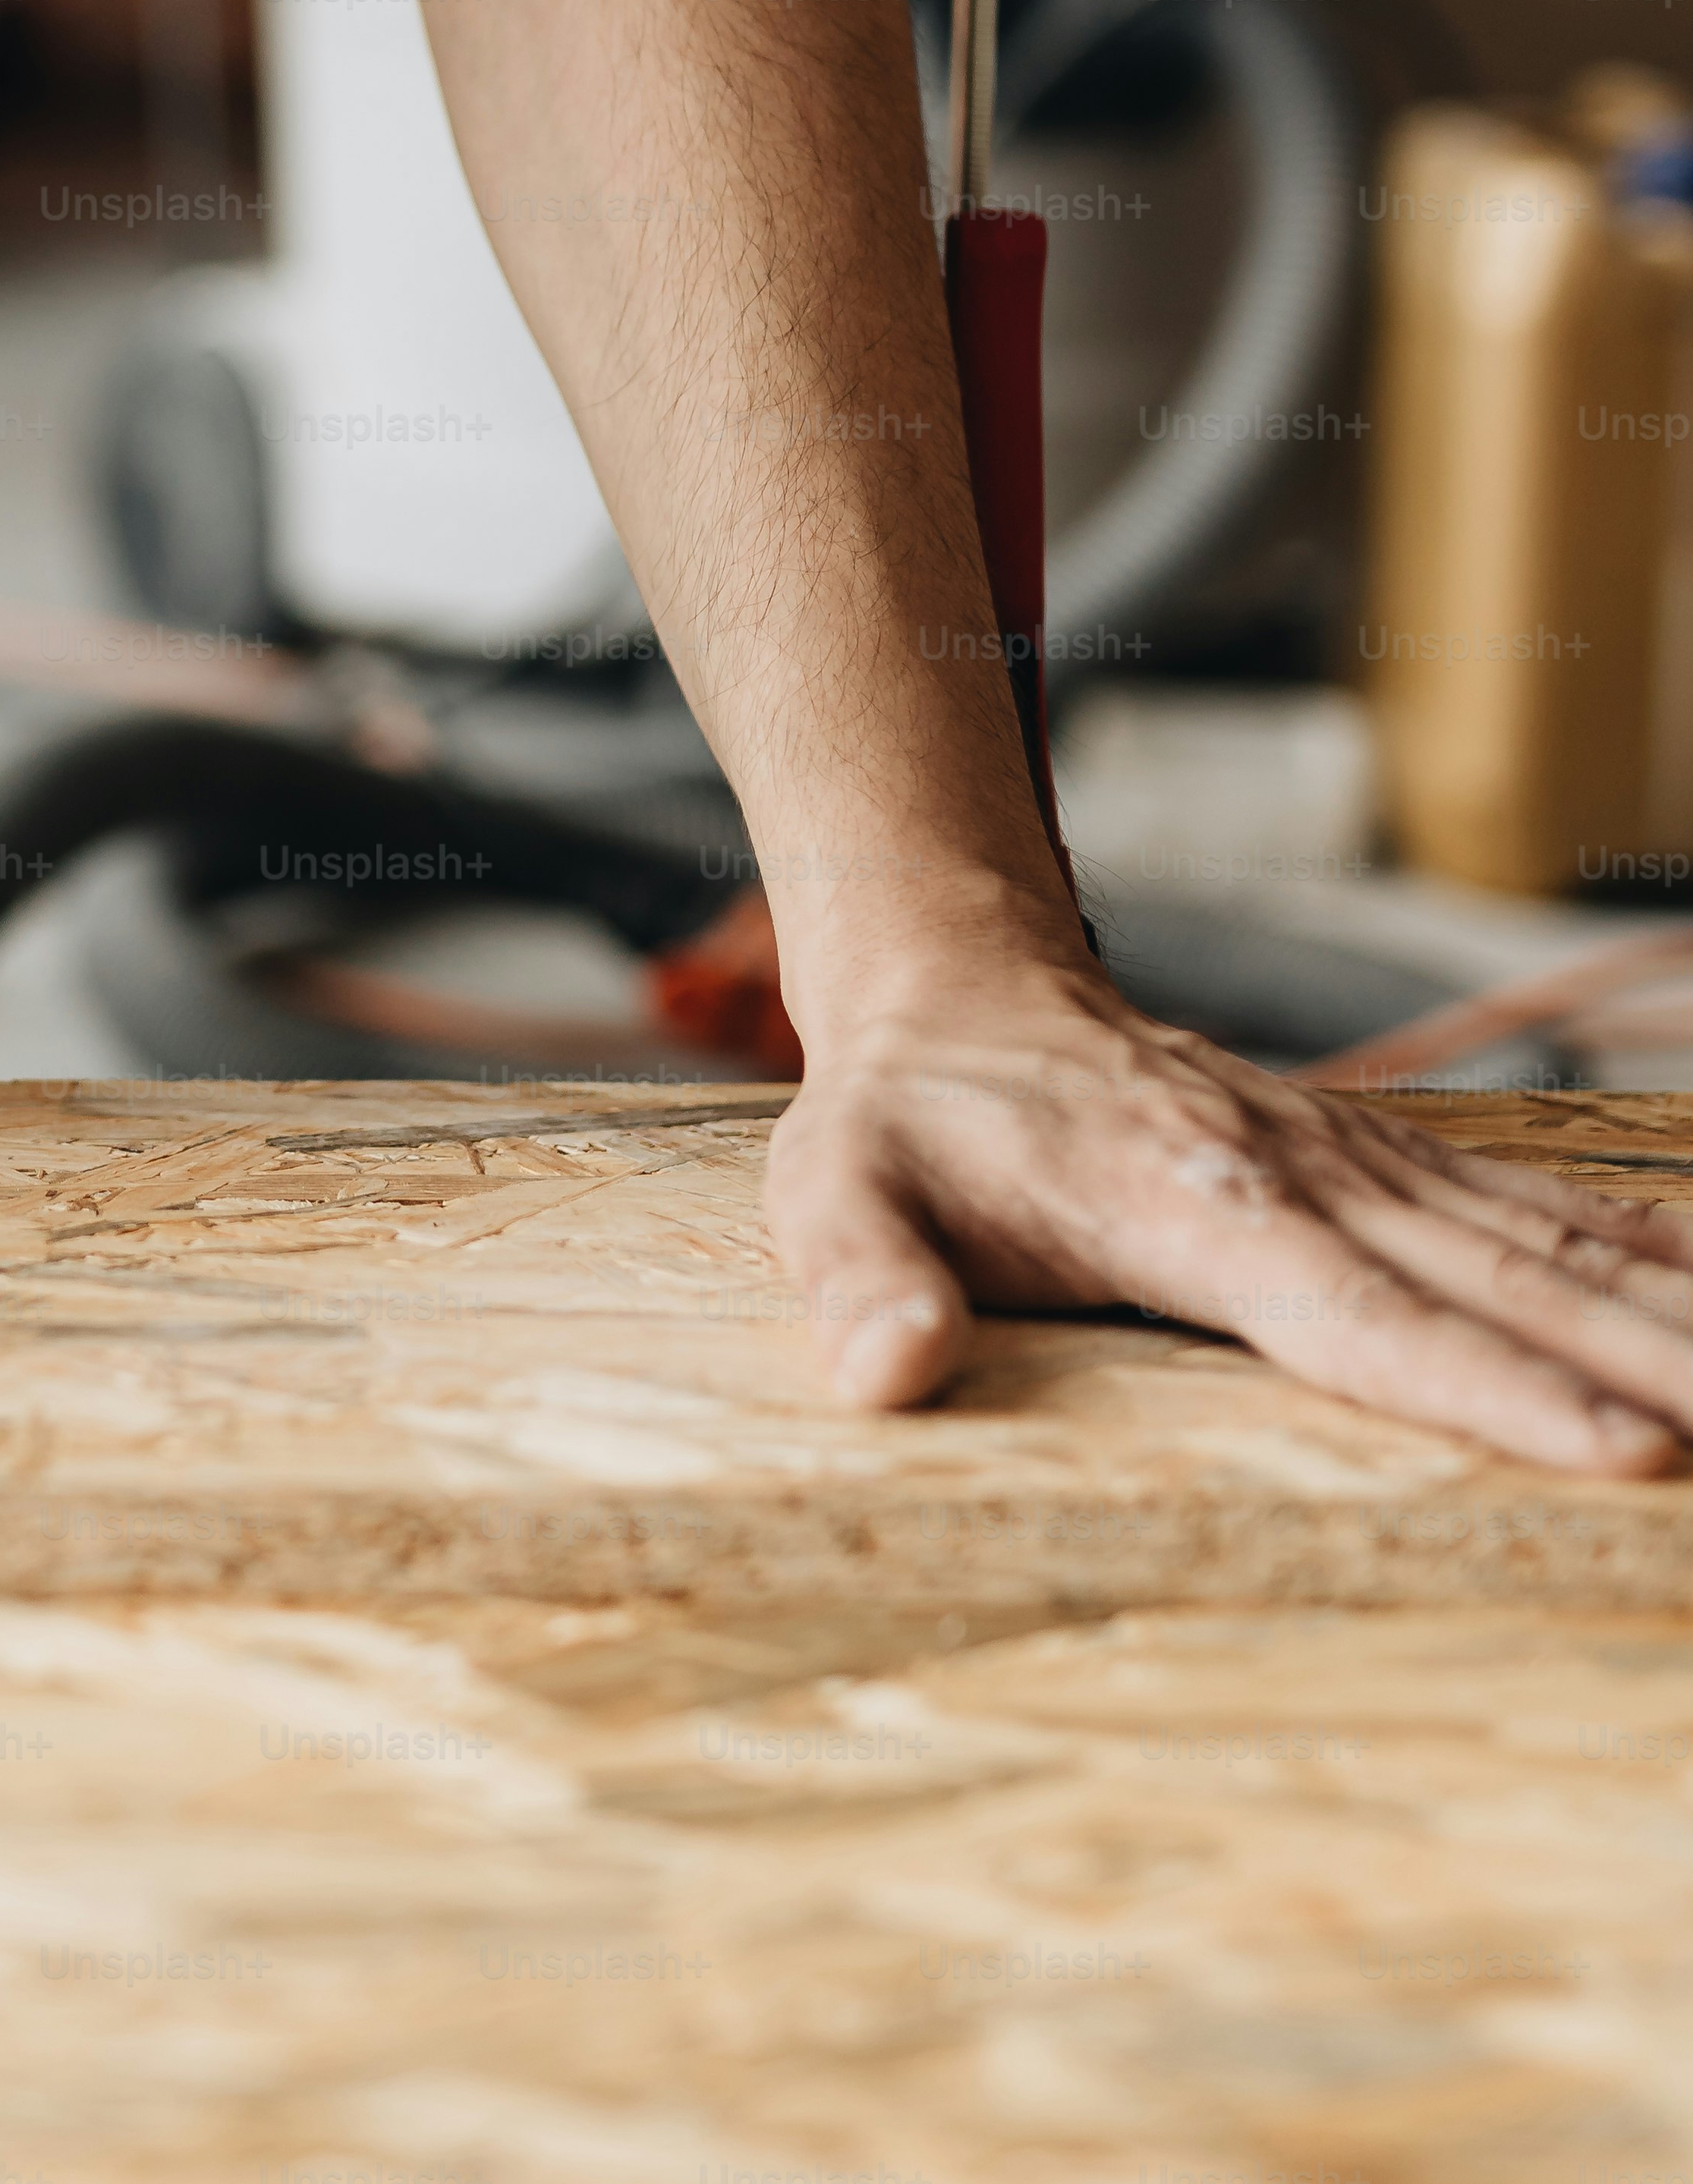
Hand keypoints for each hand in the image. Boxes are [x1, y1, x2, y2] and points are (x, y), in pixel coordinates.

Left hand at [767, 954, 1692, 1475]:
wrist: (959, 989)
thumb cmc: (901, 1116)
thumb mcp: (831, 1191)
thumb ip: (860, 1282)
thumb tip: (882, 1372)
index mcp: (1184, 1205)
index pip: (1362, 1316)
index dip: (1494, 1389)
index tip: (1627, 1450)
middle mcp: (1301, 1179)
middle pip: (1504, 1287)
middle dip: (1652, 1368)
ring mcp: (1355, 1164)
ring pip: (1546, 1245)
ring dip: (1674, 1316)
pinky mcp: (1379, 1161)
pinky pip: (1532, 1204)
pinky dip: (1643, 1246)